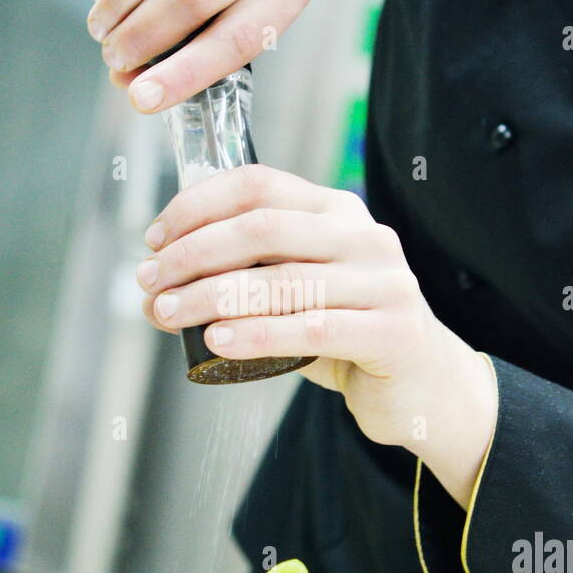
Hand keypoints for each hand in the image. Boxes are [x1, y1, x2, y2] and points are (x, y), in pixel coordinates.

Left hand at [136, 165, 497, 507]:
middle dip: (193, 252)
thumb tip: (155, 292)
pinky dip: (256, 334)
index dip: (197, 206)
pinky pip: (312, 328)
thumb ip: (241, 284)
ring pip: (281, 280)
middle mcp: (364, 235)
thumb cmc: (346, 336)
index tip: (154, 239)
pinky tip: (217, 341)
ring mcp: (385, 282)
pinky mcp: (394, 331)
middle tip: (150, 280)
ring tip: (169, 313)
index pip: (258, 185)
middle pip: (263, 227)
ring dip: (211, 296)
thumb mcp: (293, 297)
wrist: (422, 387)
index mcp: (337, 210)